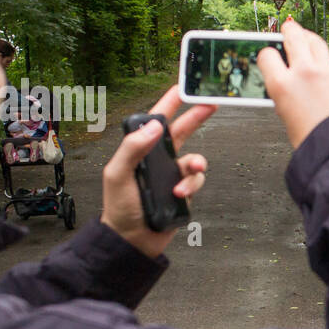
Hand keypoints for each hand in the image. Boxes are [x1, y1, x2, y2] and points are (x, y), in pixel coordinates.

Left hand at [101, 85, 212, 259]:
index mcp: (140, 149)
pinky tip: (179, 193)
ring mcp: (173, 175)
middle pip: (183, 131)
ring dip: (196, 164)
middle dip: (197, 117)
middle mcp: (159, 159)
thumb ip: (132, 148)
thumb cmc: (120, 207)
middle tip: (211, 104)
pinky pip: (196, 182)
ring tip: (191, 171)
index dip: (170, 103)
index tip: (183, 88)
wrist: (132, 239)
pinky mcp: (184, 191)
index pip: (156, 120)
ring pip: (195, 160)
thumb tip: (155, 126)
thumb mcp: (117, 174)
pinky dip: (190, 186)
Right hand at [255, 17, 328, 148]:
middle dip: (289, 31)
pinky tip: (324, 74)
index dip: (267, 54)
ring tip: (305, 38)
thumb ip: (285, 92)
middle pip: (294, 35)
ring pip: (316, 42)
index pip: (267, 54)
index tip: (270, 56)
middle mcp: (305, 73)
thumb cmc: (312, 139)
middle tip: (287, 29)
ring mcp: (328, 73)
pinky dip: (326, 67)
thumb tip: (286, 81)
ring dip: (308, 38)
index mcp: (282, 85)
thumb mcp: (285, 115)